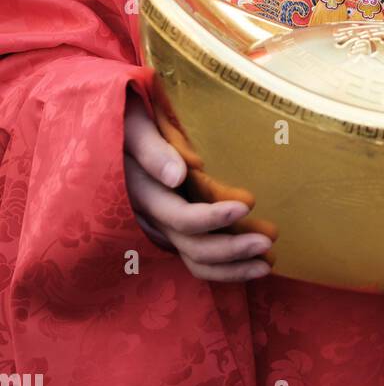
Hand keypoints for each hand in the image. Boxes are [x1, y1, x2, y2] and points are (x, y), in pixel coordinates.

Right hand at [123, 90, 272, 281]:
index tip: (249, 204)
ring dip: (231, 267)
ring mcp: (161, 226)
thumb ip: (151, 150)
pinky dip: (223, 268)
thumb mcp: (133, 124)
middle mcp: (152, 217)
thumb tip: (177, 176)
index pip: (181, 218)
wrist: (111, 127)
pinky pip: (196, 258)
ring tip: (267, 264)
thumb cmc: (126, 117)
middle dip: (232, 249)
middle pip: (193, 247)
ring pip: (195, 260)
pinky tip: (252, 267)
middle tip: (270, 241)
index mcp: (143, 193)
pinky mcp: (171, 228)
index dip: (214, 217)